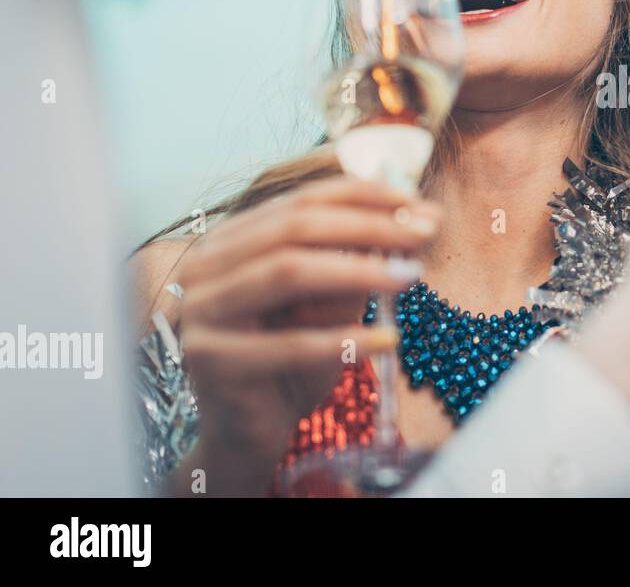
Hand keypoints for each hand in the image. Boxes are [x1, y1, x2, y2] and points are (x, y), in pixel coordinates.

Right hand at [171, 176, 439, 494]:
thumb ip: (357, 263)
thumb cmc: (293, 362)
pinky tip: (390, 341)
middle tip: (427, 232)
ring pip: (288, 273)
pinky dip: (346, 341)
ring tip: (413, 276)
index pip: (302, 199)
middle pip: (295, 227)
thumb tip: (412, 223)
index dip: (365, 196)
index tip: (422, 206)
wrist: (249, 433)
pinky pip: (290, 344)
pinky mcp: (210, 359)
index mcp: (231, 240)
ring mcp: (201, 311)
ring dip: (359, 271)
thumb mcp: (331, 304)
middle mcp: (205, 266)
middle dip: (370, 225)